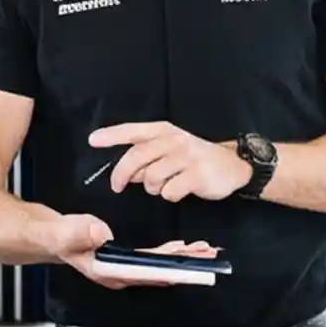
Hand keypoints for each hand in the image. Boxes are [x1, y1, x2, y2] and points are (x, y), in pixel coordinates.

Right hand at [39, 215, 217, 289]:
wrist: (46, 235)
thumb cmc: (53, 236)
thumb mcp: (61, 231)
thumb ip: (78, 231)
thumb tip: (102, 233)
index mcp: (104, 270)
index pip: (139, 273)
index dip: (163, 269)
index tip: (184, 266)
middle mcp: (115, 271)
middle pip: (153, 271)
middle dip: (180, 264)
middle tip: (204, 255)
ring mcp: (120, 265)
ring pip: (155, 265)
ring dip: (178, 259)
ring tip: (200, 252)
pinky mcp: (122, 256)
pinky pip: (150, 257)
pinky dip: (167, 252)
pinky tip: (180, 248)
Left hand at [89, 122, 250, 201]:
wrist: (232, 165)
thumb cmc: (194, 157)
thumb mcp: (170, 149)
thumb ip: (147, 158)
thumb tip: (124, 173)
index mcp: (164, 131)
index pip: (133, 131)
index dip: (112, 135)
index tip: (93, 140)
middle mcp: (173, 140)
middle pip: (137, 158)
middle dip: (121, 174)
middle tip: (116, 186)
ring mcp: (186, 157)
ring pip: (152, 179)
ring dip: (153, 188)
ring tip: (165, 185)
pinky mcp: (196, 176)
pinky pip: (169, 191)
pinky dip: (170, 195)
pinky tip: (181, 190)